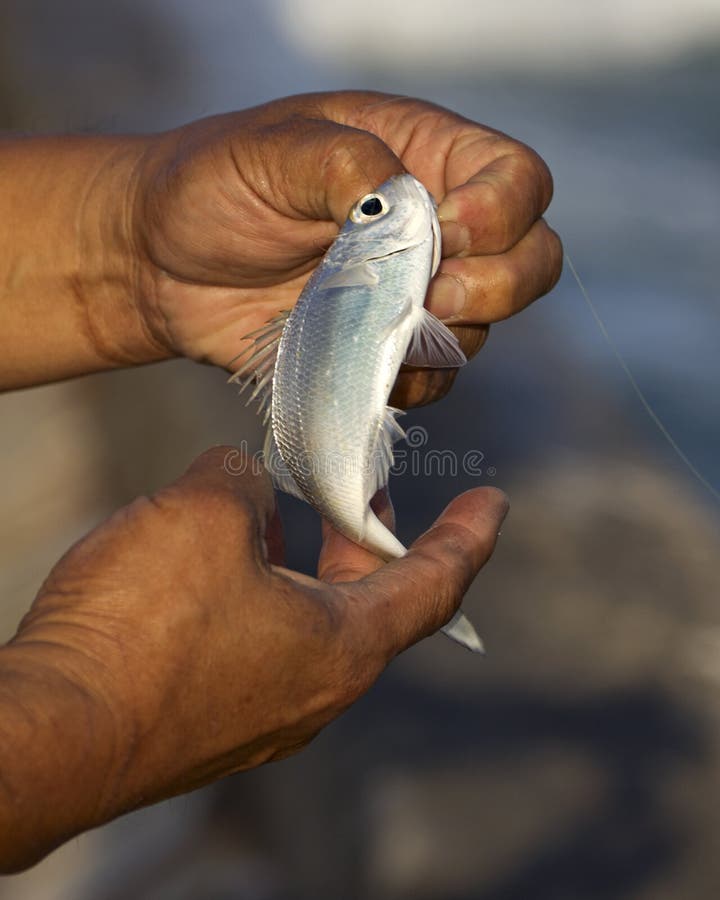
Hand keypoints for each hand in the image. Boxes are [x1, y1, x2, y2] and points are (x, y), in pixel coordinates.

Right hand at [0, 447, 507, 870]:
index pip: (435, 584)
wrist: (50, 734)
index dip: (469, 535)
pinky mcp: (209, 719)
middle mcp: (313, 690)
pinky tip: (215, 557)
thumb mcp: (205, 514)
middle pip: (368, 600)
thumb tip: (241, 485)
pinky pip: (256, 642)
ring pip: (306, 620)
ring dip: (304, 560)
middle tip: (366, 487)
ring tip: (280, 506)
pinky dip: (257, 589)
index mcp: (342, 646)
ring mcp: (261, 714)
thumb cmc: (140, 629)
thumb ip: (240, 483)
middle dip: (368, 535)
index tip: (494, 503)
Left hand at [131, 91, 561, 404]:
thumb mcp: (270, 152)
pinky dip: (409, 381)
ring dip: (443, 339)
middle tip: (431, 296)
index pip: (517, 181)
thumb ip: (345, 163)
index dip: (502, 214)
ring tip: (372, 327)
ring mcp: (412, 292)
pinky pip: (432, 378)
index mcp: (422, 156)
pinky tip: (362, 365)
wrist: (160, 266)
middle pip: (531, 261)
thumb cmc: (210, 188)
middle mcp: (433, 227)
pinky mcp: (382, 348)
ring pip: (483, 329)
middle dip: (497, 288)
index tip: (445, 232)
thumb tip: (404, 208)